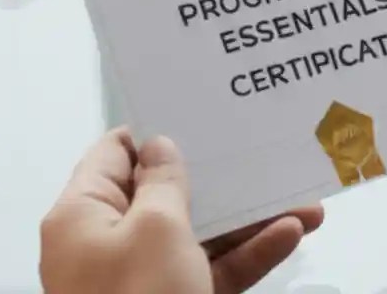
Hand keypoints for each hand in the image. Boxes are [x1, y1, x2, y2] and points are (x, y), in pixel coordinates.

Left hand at [40, 129, 324, 293]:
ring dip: (248, 217)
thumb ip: (164, 181)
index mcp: (82, 215)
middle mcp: (107, 242)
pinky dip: (248, 253)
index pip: (114, 155)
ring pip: (199, 235)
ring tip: (304, 199)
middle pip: (166, 196)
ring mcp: (141, 279)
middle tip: (264, 152)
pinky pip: (212, 270)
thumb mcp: (155, 228)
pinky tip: (291, 234)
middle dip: (220, 178)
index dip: (156, 130)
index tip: (203, 110)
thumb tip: (158, 146)